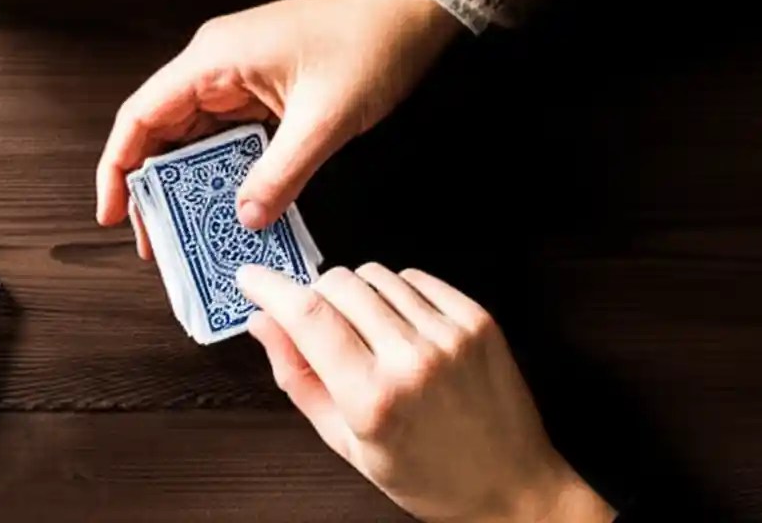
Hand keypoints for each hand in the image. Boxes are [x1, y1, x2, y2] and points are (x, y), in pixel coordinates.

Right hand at [96, 0, 462, 256]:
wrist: (412, 10)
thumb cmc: (369, 43)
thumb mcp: (324, 119)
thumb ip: (281, 174)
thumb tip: (244, 219)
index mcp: (214, 60)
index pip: (140, 116)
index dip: (118, 168)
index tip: (111, 214)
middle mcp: (215, 65)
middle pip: (160, 133)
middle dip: (152, 188)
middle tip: (154, 242)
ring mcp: (238, 77)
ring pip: (193, 139)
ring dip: (188, 184)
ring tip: (186, 234)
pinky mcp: (262, 90)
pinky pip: (227, 137)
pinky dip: (223, 172)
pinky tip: (228, 207)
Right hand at [238, 264, 615, 522]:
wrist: (509, 486)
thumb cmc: (427, 476)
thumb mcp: (346, 442)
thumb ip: (299, 378)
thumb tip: (264, 323)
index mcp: (372, 398)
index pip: (308, 316)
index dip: (270, 287)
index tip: (252, 278)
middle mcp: (412, 359)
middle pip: (337, 283)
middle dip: (314, 294)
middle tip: (317, 322)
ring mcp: (449, 335)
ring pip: (376, 275)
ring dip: (357, 293)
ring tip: (368, 334)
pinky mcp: (477, 319)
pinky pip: (416, 278)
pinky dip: (397, 292)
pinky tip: (401, 326)